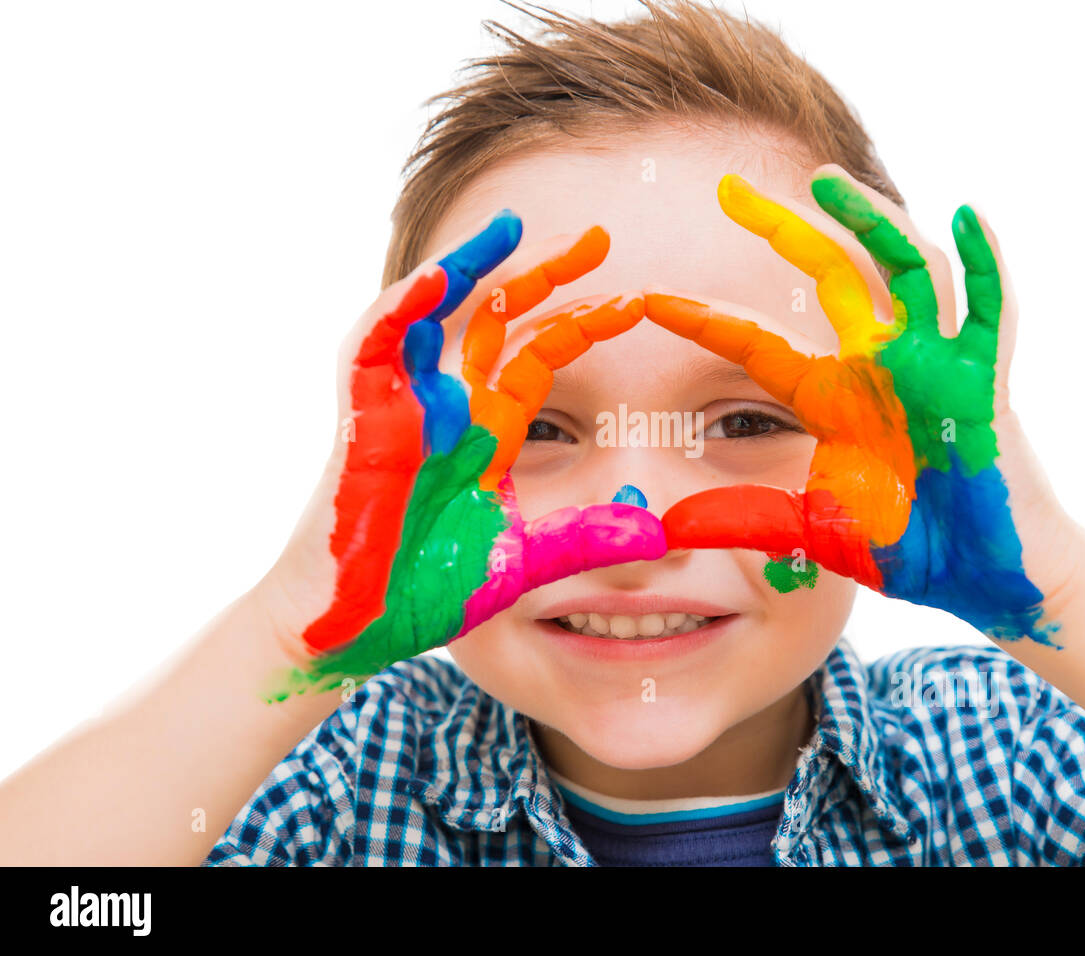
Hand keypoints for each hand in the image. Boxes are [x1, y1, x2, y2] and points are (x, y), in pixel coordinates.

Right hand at [266, 215, 663, 698]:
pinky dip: (402, 312)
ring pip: (433, 316)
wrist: (353, 627)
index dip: (583, 324)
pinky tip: (439, 281)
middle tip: (600, 237)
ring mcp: (403, 408)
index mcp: (487, 433)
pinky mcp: (361, 422)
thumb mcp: (522, 562)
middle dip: (544, 274)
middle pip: (496, 320)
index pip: (539, 357)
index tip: (634, 301)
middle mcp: (448, 408)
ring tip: (512, 227)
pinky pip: (375, 350)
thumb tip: (657, 533)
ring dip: (469, 269)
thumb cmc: (424, 591)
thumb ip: (583, 539)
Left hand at [644, 171, 1066, 644]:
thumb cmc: (906, 546)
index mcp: (831, 397)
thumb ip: (745, 521)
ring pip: (904, 269)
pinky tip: (967, 214)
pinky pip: (990, 310)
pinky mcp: (984, 381)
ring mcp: (933, 364)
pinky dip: (986, 262)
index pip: (756, 345)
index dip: (705, 321)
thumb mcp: (811, 530)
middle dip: (781, 226)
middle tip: (727, 187)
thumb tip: (670, 526)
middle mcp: (878, 364)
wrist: (980, 574)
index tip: (650, 300)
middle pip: (828, 274)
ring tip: (825, 182)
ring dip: (869, 221)